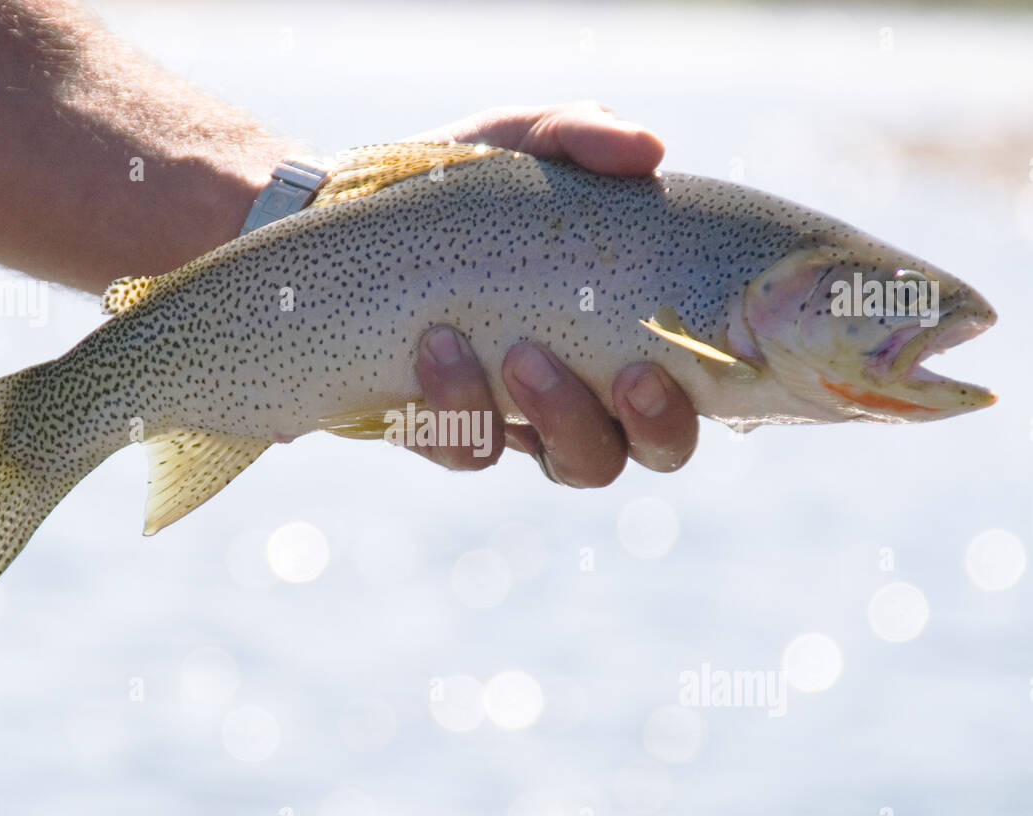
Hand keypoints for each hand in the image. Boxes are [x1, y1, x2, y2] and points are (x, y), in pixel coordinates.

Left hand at [405, 102, 698, 484]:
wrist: (349, 214)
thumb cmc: (462, 185)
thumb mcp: (521, 143)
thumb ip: (581, 133)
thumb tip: (647, 151)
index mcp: (621, 337)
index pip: (683, 403)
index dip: (678, 410)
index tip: (652, 365)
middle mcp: (582, 395)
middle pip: (635, 454)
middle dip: (637, 424)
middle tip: (617, 375)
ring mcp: (517, 418)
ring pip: (568, 464)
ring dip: (553, 415)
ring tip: (514, 350)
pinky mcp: (447, 431)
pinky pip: (470, 452)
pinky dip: (459, 410)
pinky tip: (434, 349)